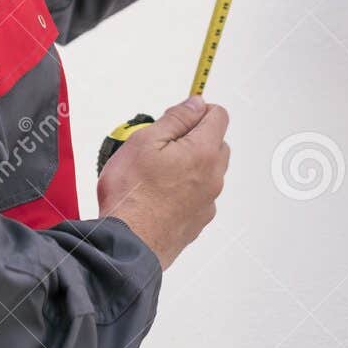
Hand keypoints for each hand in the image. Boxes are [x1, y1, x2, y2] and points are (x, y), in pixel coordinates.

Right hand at [97, 95, 229, 269]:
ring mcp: (207, 202)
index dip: (198, 110)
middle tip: (163, 143)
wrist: (128, 243)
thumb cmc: (133, 195)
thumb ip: (176, 118)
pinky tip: (160, 194)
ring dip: (190, 164)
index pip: (218, 115)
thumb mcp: (145, 140)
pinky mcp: (198, 221)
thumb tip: (195, 104)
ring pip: (207, 171)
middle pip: (216, 143)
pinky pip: (199, 195)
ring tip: (157, 172)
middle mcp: (213, 177)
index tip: (181, 114)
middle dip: (194, 137)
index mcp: (204, 152)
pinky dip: (186, 189)